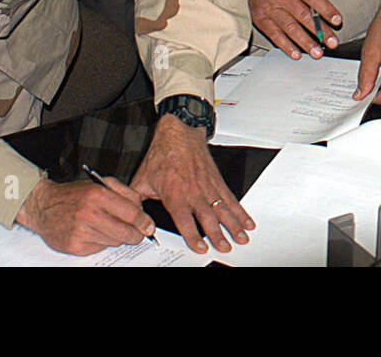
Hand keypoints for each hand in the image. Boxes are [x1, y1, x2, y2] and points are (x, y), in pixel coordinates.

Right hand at [14, 177, 155, 256]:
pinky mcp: (75, 246)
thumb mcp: (100, 183)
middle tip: (138, 233)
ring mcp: (81, 231)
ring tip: (110, 227)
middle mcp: (89, 213)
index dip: (144, 221)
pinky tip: (94, 232)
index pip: (131, 213)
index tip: (148, 226)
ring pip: (114, 241)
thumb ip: (124, 193)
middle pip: (125, 232)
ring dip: (118, 237)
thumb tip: (142, 211)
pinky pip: (100, 248)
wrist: (43, 207)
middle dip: (136, 234)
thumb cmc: (74, 195)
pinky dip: (102, 242)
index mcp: (98, 195)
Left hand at [131, 114, 254, 254]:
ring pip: (223, 209)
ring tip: (241, 238)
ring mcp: (207, 185)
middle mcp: (193, 190)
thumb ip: (138, 202)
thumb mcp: (142, 180)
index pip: (185, 219)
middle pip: (208, 217)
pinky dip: (240, 210)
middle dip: (218, 234)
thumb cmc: (161, 155)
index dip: (193, 235)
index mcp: (175, 193)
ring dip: (234, 224)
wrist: (177, 132)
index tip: (201, 247)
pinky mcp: (216, 180)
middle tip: (225, 247)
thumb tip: (134, 219)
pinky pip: (230, 198)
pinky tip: (246, 221)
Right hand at [244, 0, 341, 58]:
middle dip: (320, 31)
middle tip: (332, 43)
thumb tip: (325, 4)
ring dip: (305, 42)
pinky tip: (297, 54)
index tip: (337, 20)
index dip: (326, 9)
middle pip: (304, 16)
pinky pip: (274, 35)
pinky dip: (286, 46)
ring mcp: (269, 9)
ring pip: (290, 29)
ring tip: (317, 53)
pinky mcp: (260, 19)